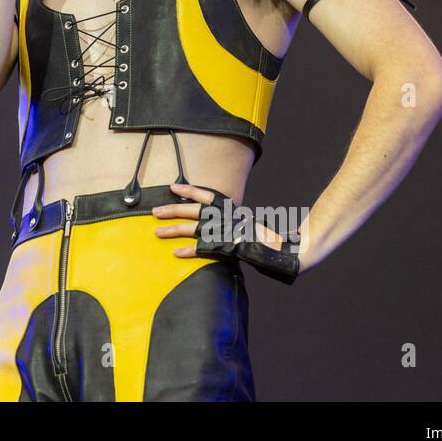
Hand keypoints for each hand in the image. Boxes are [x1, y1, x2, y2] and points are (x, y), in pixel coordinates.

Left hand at [152, 182, 301, 284]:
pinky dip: (189, 251)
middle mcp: (229, 218)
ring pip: (195, 228)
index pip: (208, 196)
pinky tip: (176, 253)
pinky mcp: (230, 249)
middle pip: (196, 210)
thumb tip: (213, 223)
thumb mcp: (246, 225)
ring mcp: (229, 233)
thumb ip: (229, 223)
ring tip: (157, 232)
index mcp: (233, 211)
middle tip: (155, 212)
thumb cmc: (267, 241)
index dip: (190, 190)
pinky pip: (204, 249)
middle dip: (173, 210)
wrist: (286, 253)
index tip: (173, 187)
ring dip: (174, 230)